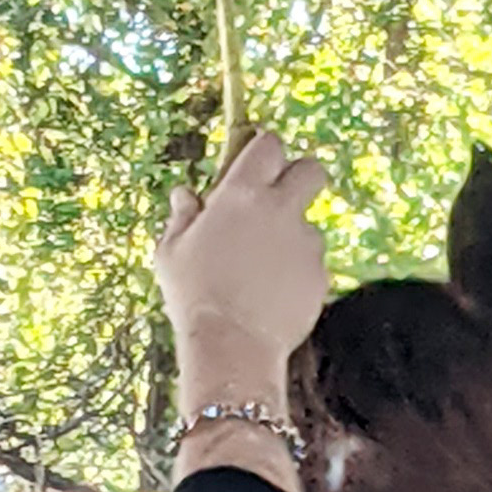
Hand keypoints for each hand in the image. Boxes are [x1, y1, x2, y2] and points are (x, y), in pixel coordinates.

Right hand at [156, 129, 330, 395]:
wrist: (232, 347)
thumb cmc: (194, 296)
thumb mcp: (172, 252)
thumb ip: (182, 216)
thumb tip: (184, 195)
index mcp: (241, 193)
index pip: (269, 144)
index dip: (266, 152)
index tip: (258, 165)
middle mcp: (280, 209)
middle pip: (312, 170)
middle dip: (301, 178)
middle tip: (281, 201)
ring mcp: (305, 243)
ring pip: (310, 225)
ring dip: (294, 238)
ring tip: (266, 271)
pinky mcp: (320, 276)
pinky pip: (313, 265)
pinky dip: (299, 275)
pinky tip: (276, 296)